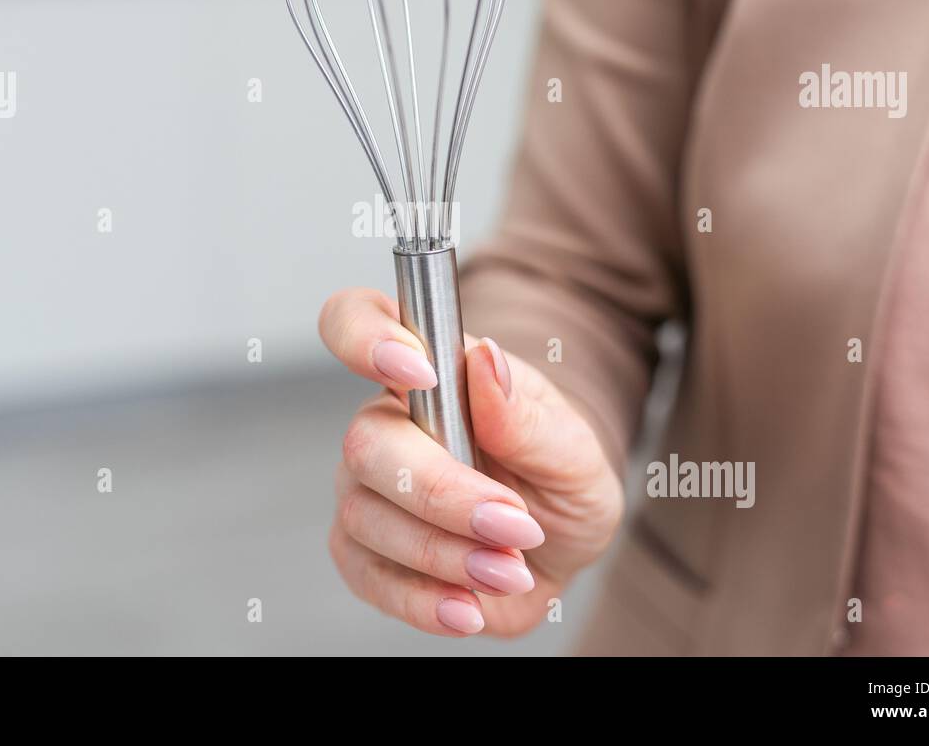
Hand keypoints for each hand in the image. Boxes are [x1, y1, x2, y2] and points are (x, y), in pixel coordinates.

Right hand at [320, 288, 622, 637]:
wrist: (559, 550)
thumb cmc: (559, 478)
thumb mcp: (574, 449)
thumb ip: (526, 414)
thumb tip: (484, 361)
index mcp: (426, 373)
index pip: (354, 320)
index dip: (365, 336)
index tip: (417, 369)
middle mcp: (384, 425)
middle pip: (366, 444)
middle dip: (442, 493)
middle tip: (514, 525)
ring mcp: (365, 490)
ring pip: (368, 518)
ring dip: (447, 553)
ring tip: (510, 569)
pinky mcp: (365, 554)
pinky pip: (369, 579)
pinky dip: (424, 600)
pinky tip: (470, 606)